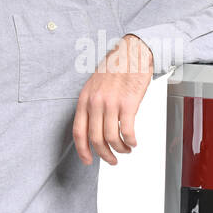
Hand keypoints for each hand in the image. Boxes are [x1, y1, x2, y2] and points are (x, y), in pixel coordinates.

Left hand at [72, 34, 153, 164]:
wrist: (133, 52)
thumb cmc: (116, 67)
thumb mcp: (95, 85)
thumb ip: (92, 105)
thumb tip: (94, 127)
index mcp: (85, 99)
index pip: (79, 132)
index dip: (82, 150)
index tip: (88, 160)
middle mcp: (96, 102)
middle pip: (96, 139)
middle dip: (104, 155)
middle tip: (111, 160)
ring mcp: (111, 103)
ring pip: (111, 138)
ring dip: (120, 149)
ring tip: (126, 150)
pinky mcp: (128, 103)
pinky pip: (127, 130)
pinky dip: (130, 141)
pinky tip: (133, 142)